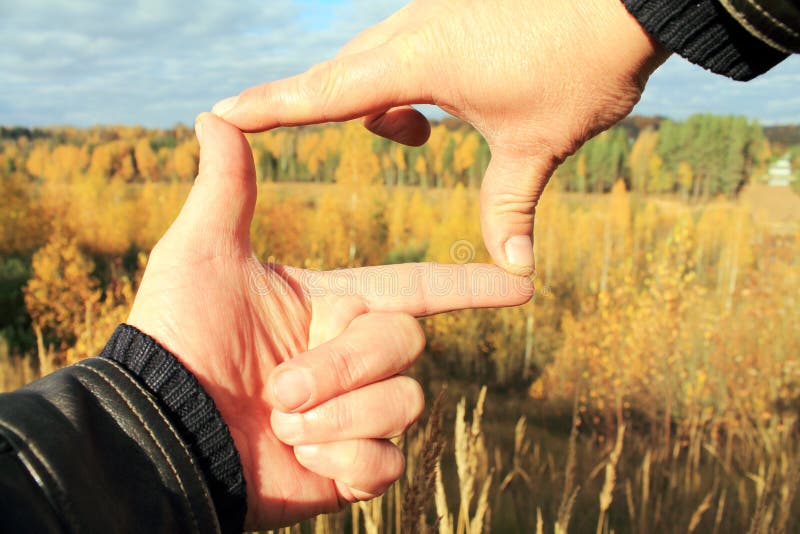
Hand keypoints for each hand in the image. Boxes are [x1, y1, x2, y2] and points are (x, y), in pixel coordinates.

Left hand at [127, 113, 532, 528]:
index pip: (418, 289)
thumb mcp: (201, 253)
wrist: (160, 429)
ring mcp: (355, 413)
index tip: (520, 281)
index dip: (468, 284)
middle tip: (280, 387)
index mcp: (334, 306)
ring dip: (336, 416)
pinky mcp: (351, 467)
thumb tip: (215, 115)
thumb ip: (227, 188)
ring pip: (404, 405)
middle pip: (406, 346)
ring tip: (280, 423)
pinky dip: (342, 460)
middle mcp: (352, 357)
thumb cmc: (177, 337)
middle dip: (343, 367)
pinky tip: (297, 456)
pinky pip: (386, 463)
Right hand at [210, 0, 669, 274]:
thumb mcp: (539, 143)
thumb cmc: (582, 62)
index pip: (325, 90)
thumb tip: (516, 269)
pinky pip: (402, 50)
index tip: (220, 115)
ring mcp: (431, 14)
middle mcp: (413, 30)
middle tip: (277, 135)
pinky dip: (403, 85)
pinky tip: (439, 109)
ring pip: (371, 63)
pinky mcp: (452, 11)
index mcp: (418, 59)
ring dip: (375, 103)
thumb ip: (512, 205)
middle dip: (314, 109)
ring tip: (421, 137)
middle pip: (339, 77)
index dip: (270, 107)